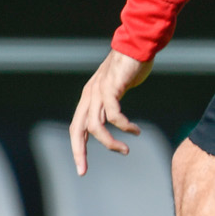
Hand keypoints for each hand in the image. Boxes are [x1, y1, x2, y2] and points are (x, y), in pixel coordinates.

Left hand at [69, 49, 152, 174]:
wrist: (138, 44)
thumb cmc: (131, 66)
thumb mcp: (117, 89)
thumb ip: (112, 102)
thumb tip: (115, 118)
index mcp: (89, 98)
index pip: (77, 128)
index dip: (77, 148)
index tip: (82, 168)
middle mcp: (90, 96)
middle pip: (78, 130)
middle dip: (78, 152)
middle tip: (83, 171)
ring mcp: (99, 92)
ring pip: (95, 126)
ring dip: (110, 142)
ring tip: (125, 150)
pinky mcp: (111, 88)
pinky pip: (113, 114)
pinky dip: (124, 125)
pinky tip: (136, 130)